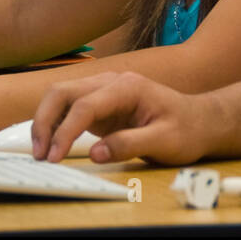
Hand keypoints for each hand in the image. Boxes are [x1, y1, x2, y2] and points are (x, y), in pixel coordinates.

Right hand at [31, 71, 216, 164]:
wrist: (200, 121)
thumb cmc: (187, 128)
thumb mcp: (165, 140)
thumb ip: (130, 145)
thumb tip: (95, 153)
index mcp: (127, 86)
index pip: (85, 105)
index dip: (65, 131)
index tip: (55, 156)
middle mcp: (111, 83)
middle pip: (63, 92)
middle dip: (44, 121)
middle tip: (40, 154)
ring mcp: (103, 92)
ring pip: (61, 97)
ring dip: (46, 122)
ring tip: (41, 152)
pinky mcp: (100, 105)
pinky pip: (69, 109)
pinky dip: (55, 124)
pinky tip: (50, 144)